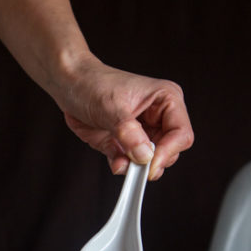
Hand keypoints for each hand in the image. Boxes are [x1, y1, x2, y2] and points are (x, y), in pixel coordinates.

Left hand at [56, 55, 193, 179]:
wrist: (69, 84)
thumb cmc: (92, 84)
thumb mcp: (111, 107)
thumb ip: (129, 133)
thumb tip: (145, 156)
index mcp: (166, 100)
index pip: (181, 134)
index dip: (168, 152)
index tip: (150, 165)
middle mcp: (160, 117)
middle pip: (170, 151)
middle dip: (151, 161)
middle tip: (133, 165)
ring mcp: (144, 132)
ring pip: (152, 161)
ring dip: (135, 167)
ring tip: (119, 159)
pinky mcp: (128, 144)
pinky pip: (132, 164)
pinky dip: (123, 167)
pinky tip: (114, 160)